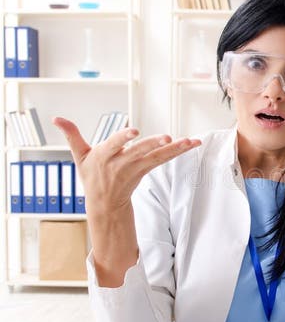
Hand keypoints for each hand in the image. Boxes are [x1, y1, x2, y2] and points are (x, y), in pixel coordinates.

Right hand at [53, 117, 201, 216]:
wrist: (104, 203)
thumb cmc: (91, 176)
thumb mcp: (79, 156)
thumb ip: (71, 135)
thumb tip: (56, 118)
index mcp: (104, 156)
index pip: (114, 145)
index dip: (123, 139)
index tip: (134, 132)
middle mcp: (121, 163)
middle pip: (139, 152)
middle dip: (153, 145)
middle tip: (167, 138)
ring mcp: (135, 168)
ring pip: (157, 156)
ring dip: (175, 148)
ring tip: (190, 141)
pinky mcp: (146, 170)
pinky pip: (164, 159)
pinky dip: (178, 151)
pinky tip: (191, 144)